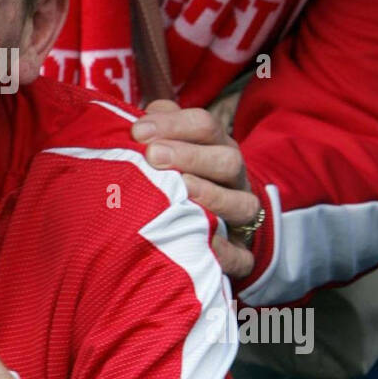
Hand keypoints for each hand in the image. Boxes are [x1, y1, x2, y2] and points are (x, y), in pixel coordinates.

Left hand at [131, 99, 261, 279]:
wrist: (213, 221)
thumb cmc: (175, 175)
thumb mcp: (166, 145)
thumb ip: (154, 129)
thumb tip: (134, 123)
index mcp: (216, 145)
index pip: (204, 125)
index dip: (173, 125)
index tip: (138, 132)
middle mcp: (233, 176)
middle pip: (227, 159)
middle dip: (189, 155)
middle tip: (153, 155)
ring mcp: (241, 213)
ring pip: (243, 203)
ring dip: (212, 195)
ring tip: (182, 188)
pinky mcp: (241, 250)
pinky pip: (242, 255)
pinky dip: (225, 251)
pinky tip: (204, 242)